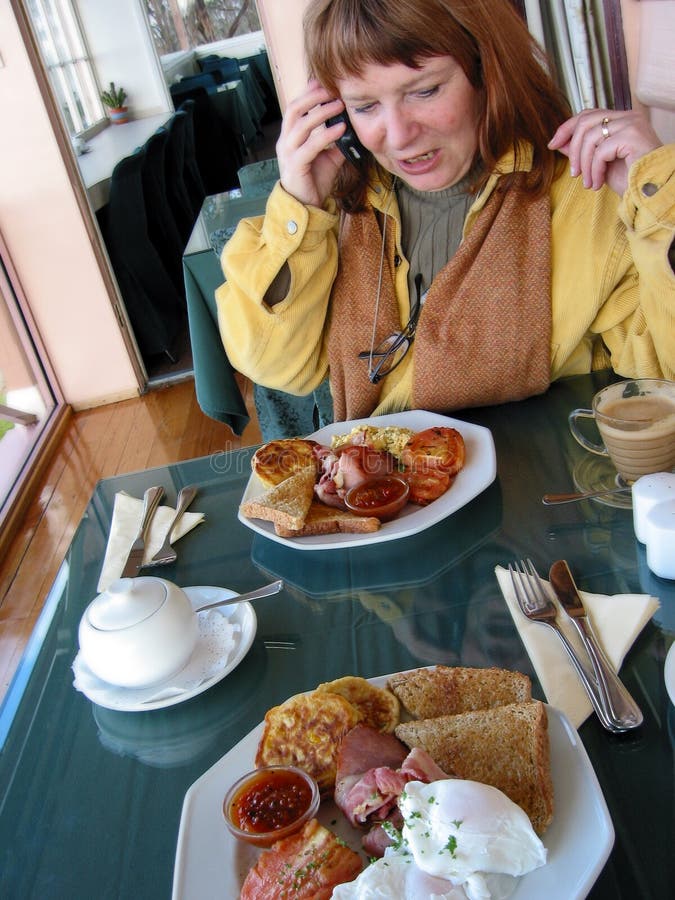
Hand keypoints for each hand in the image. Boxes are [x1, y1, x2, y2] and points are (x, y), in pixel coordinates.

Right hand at [276, 81, 348, 207]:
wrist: (306, 206)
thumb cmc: (314, 181)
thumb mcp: (329, 157)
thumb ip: (336, 141)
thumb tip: (351, 126)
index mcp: (290, 137)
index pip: (295, 107)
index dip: (308, 93)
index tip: (324, 82)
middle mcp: (286, 142)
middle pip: (294, 109)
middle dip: (313, 96)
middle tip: (333, 89)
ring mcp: (288, 153)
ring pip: (301, 125)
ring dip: (322, 112)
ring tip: (340, 105)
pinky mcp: (295, 166)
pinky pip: (311, 146)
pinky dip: (327, 134)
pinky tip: (341, 128)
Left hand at [548, 108, 661, 195]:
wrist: (651, 192)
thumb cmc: (630, 179)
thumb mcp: (599, 163)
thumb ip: (582, 149)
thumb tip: (559, 142)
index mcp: (621, 119)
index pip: (587, 114)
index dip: (567, 127)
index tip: (553, 144)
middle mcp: (628, 117)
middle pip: (585, 122)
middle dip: (573, 150)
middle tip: (574, 173)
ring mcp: (632, 124)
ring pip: (590, 137)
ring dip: (584, 165)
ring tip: (588, 183)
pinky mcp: (632, 136)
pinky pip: (601, 150)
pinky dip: (595, 169)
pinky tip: (598, 183)